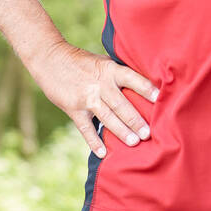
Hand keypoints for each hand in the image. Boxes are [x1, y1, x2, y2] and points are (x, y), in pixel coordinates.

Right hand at [34, 42, 159, 157]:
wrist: (50, 58)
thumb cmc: (81, 61)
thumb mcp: (102, 62)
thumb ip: (118, 74)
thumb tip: (142, 88)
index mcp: (109, 69)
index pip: (132, 79)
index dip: (146, 88)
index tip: (159, 98)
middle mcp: (99, 83)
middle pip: (121, 104)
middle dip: (135, 119)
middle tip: (148, 133)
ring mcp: (86, 97)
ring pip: (106, 117)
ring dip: (121, 131)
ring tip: (134, 142)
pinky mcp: (73, 108)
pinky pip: (85, 128)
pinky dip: (94, 141)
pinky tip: (102, 153)